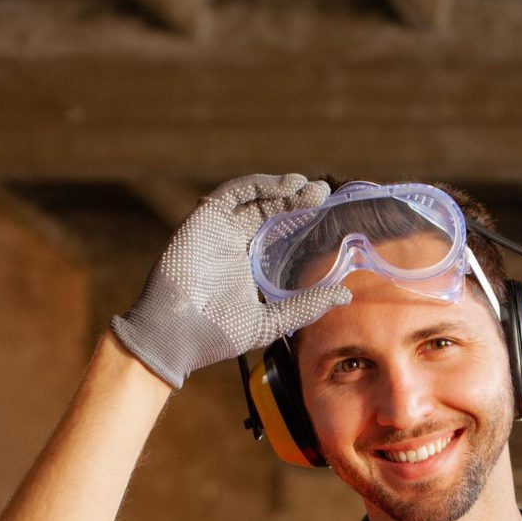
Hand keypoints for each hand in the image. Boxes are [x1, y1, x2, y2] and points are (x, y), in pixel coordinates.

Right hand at [110, 173, 351, 388]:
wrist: (176, 336)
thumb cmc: (217, 335)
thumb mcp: (272, 321)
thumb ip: (306, 306)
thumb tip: (345, 295)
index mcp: (250, 265)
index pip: (280, 235)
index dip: (303, 222)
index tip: (329, 216)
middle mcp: (236, 244)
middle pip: (271, 213)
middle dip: (298, 202)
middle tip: (323, 194)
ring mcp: (219, 230)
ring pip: (255, 199)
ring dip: (282, 190)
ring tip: (310, 188)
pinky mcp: (204, 219)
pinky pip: (234, 193)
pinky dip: (259, 184)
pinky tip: (286, 186)